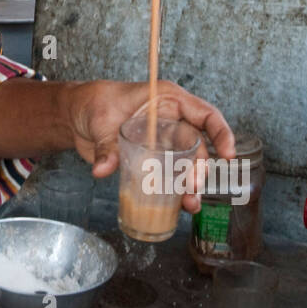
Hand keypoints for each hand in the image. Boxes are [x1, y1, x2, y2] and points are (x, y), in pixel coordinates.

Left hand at [62, 80, 233, 210]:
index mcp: (167, 100)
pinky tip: (176, 207)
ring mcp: (162, 141)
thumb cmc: (95, 103)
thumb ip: (105, 146)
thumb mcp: (101, 121)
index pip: (205, 114)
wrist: (77, 115)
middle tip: (194, 189)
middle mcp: (170, 121)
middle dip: (201, 169)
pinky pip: (169, 175)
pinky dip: (174, 190)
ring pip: (186, 164)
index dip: (221, 133)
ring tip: (189, 205)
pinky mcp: (151, 159)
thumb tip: (102, 169)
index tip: (228, 154)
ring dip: (190, 185)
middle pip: (198, 145)